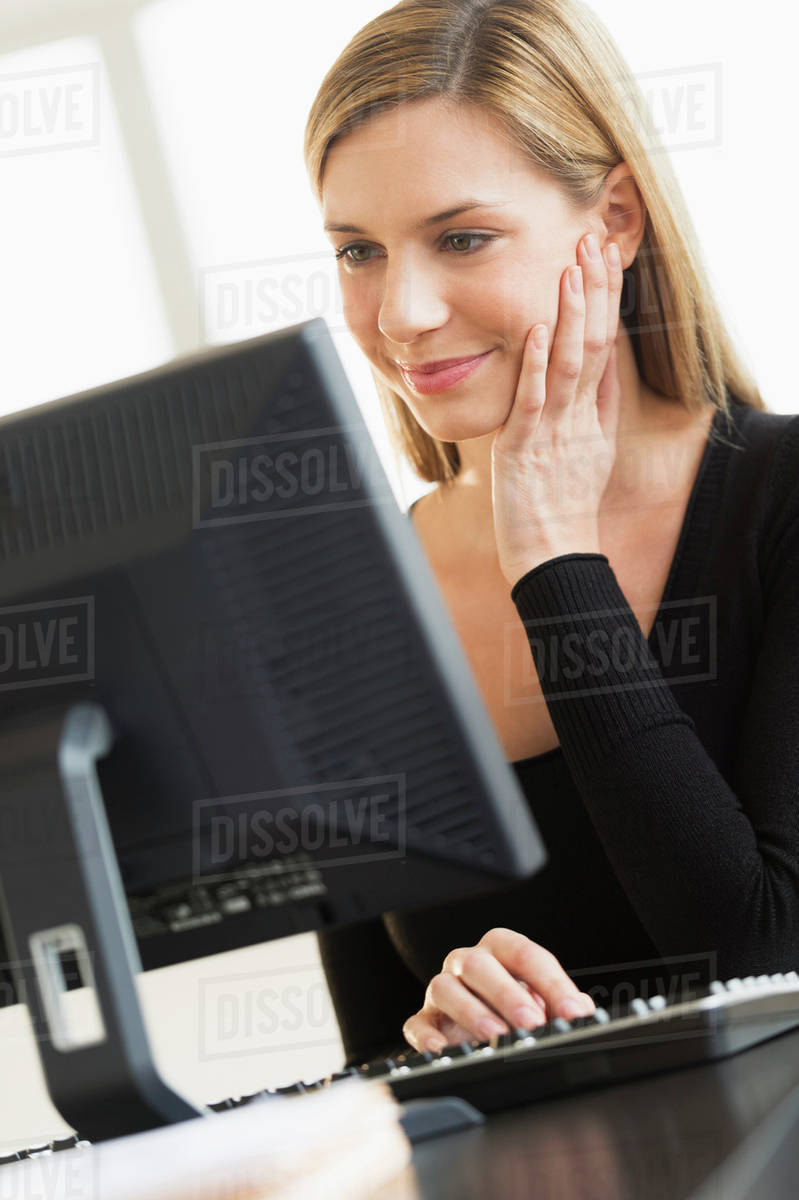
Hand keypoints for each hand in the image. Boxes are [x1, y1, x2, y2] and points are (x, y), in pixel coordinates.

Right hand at [401, 927, 595, 1052]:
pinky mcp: (424, 1021)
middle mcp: (467, 964)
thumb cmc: (513, 1008)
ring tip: (495, 1036)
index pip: (524, 953)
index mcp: (499, 952)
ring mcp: (442, 991)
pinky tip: (444, 1050)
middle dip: (507, 992)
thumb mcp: (543, 1003)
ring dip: (471, 1011)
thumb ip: (563, 1003)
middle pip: (479, 963)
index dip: (550, 981)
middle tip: (531, 1021)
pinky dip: (427, 1037)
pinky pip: (416, 1024)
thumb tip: (583, 1011)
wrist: (477, 1028)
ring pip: (444, 987)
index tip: (571, 1010)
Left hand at [491, 233, 623, 588]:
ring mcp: (554, 430)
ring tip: (574, 267)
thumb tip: (605, 358)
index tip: (606, 256)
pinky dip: (538, 363)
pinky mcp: (526, 448)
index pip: (606, 343)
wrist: (550, 556)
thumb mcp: (591, 449)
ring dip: (573, 314)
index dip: (607, 299)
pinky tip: (540, 327)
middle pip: (595, 343)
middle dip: (596, 291)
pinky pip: (535, 400)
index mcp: (591, 414)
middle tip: (595, 239)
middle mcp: (578, 416)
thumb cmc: (562, 505)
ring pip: (571, 362)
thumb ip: (599, 402)